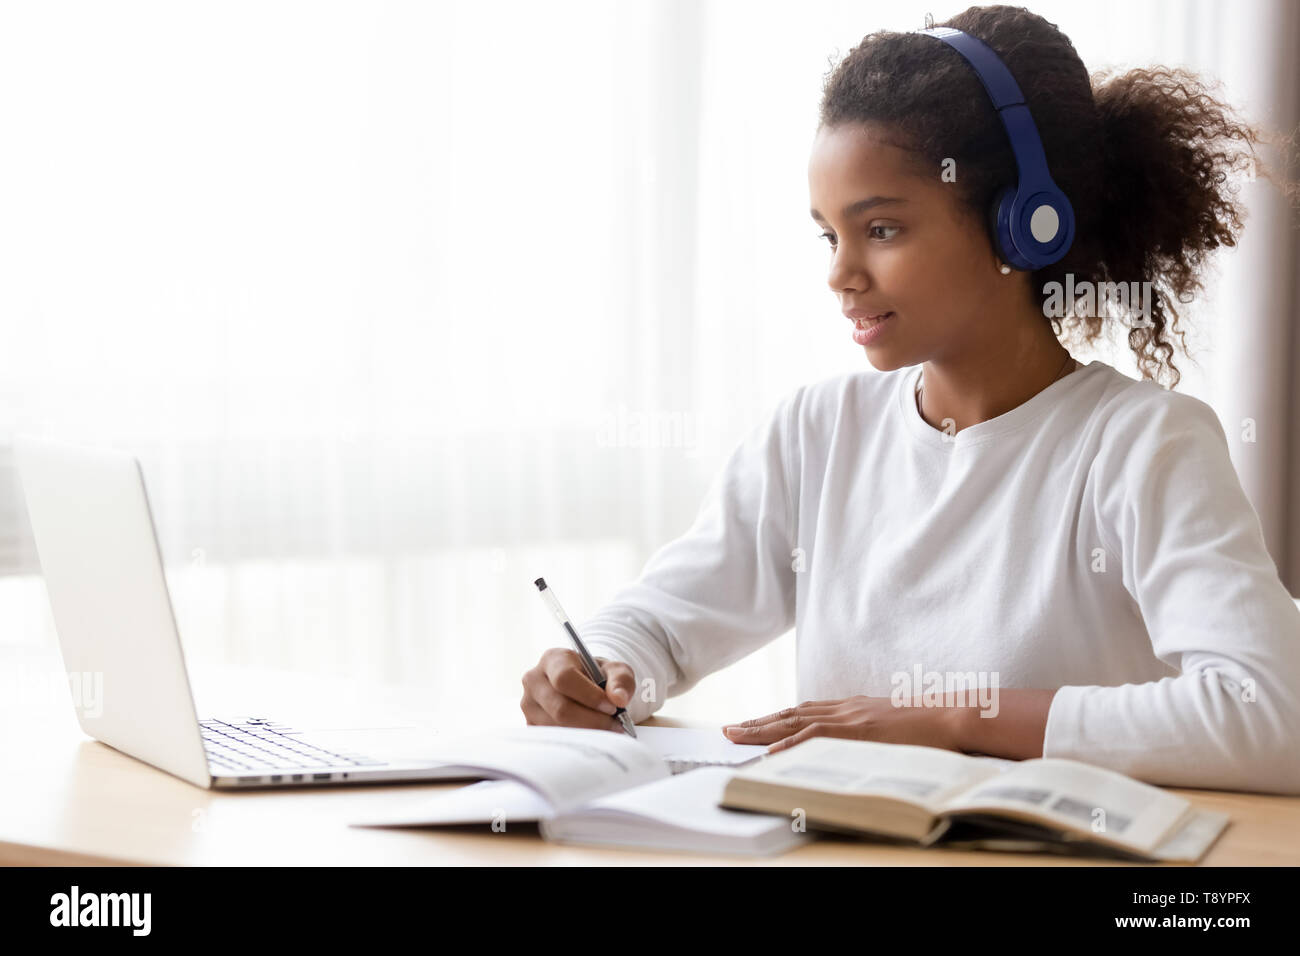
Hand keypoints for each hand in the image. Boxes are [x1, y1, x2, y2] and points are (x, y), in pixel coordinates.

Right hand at [520, 649, 634, 731]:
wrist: (585, 687)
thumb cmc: (599, 676)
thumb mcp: (616, 671)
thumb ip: (621, 680)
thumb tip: (619, 699)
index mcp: (553, 659)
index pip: (564, 678)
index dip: (589, 696)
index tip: (613, 707)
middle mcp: (534, 680)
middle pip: (560, 708)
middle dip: (592, 720)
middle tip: (616, 726)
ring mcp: (529, 705)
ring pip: (557, 727)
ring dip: (587, 733)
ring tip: (608, 731)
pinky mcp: (530, 724)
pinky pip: (553, 739)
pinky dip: (577, 741)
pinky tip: (593, 737)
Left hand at [721, 695, 961, 754]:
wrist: (954, 715)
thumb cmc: (930, 725)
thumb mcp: (893, 726)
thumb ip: (872, 732)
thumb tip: (861, 746)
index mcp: (853, 707)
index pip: (806, 711)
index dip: (776, 717)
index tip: (753, 724)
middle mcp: (846, 708)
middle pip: (792, 714)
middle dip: (757, 722)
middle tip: (728, 730)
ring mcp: (851, 717)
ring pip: (795, 722)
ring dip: (761, 729)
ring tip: (735, 737)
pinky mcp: (859, 729)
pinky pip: (816, 737)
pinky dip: (790, 744)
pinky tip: (771, 752)